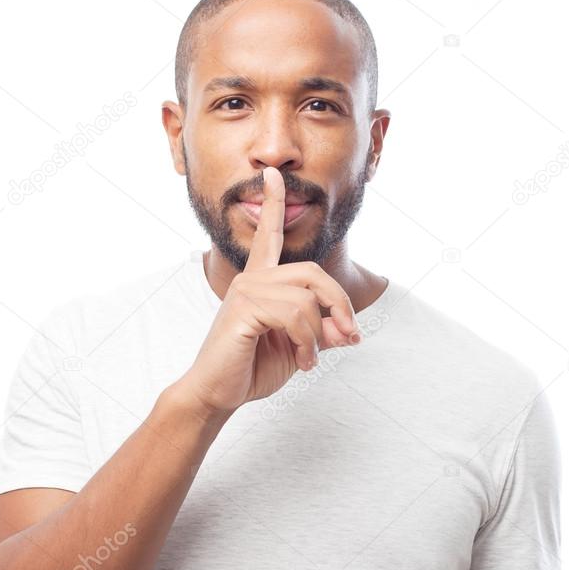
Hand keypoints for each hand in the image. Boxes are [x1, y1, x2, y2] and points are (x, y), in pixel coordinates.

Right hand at [175, 166, 361, 416]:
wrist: (217, 395)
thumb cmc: (250, 370)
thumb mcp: (298, 350)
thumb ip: (322, 334)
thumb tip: (349, 330)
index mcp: (260, 283)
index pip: (269, 236)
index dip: (272, 204)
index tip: (273, 175)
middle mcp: (252, 279)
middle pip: (312, 272)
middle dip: (340, 303)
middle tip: (351, 335)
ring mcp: (246, 291)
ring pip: (306, 299)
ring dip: (319, 335)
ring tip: (311, 360)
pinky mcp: (244, 309)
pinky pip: (294, 316)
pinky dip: (307, 343)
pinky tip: (302, 362)